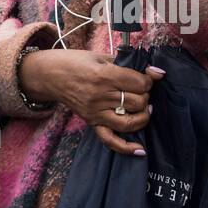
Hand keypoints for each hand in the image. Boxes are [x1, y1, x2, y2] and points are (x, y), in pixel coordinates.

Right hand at [19, 48, 160, 155]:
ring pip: (129, 122)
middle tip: (141, 90)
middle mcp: (100, 96)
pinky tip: (140, 150)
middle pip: (137, 102)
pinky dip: (125, 147)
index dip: (148, 80)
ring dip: (143, 116)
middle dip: (145, 95)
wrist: (49, 75)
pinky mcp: (91, 122)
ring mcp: (95, 112)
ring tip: (145, 109)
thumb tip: (158, 72)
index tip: (147, 76)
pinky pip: (109, 140)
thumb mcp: (101, 57)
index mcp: (104, 75)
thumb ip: (129, 64)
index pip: (139, 83)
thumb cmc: (75, 62)